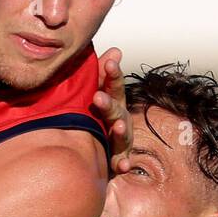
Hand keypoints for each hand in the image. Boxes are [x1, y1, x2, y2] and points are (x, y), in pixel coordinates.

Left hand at [93, 46, 131, 174]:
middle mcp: (119, 121)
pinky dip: (123, 164)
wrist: (94, 156)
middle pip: (117, 110)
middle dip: (109, 104)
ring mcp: (119, 142)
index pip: (113, 87)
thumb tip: (116, 50)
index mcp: (112, 103)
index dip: (113, 75)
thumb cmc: (97, 120)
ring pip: (122, 136)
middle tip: (98, 97)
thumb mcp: (98, 95)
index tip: (110, 62)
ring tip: (116, 127)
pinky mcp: (115, 161)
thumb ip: (101, 75)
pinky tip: (123, 166)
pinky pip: (120, 163)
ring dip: (120, 131)